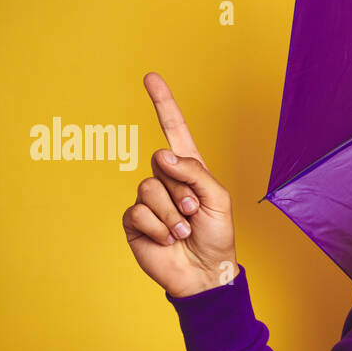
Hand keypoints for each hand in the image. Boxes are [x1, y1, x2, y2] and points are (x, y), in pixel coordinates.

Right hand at [122, 72, 237, 296]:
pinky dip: (158, 228)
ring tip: (183, 231)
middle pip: (161, 164)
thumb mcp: (217, 199)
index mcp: (189, 170)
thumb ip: (194, 172)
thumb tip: (162, 154)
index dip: (163, 104)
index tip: (150, 77)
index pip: (174, 131)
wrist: (205, 273)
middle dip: (182, 191)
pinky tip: (167, 240)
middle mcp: (165, 180)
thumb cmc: (217, 236)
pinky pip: (138, 212)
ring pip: (148, 188)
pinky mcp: (134, 221)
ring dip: (172, 214)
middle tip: (194, 213)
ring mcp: (148, 200)